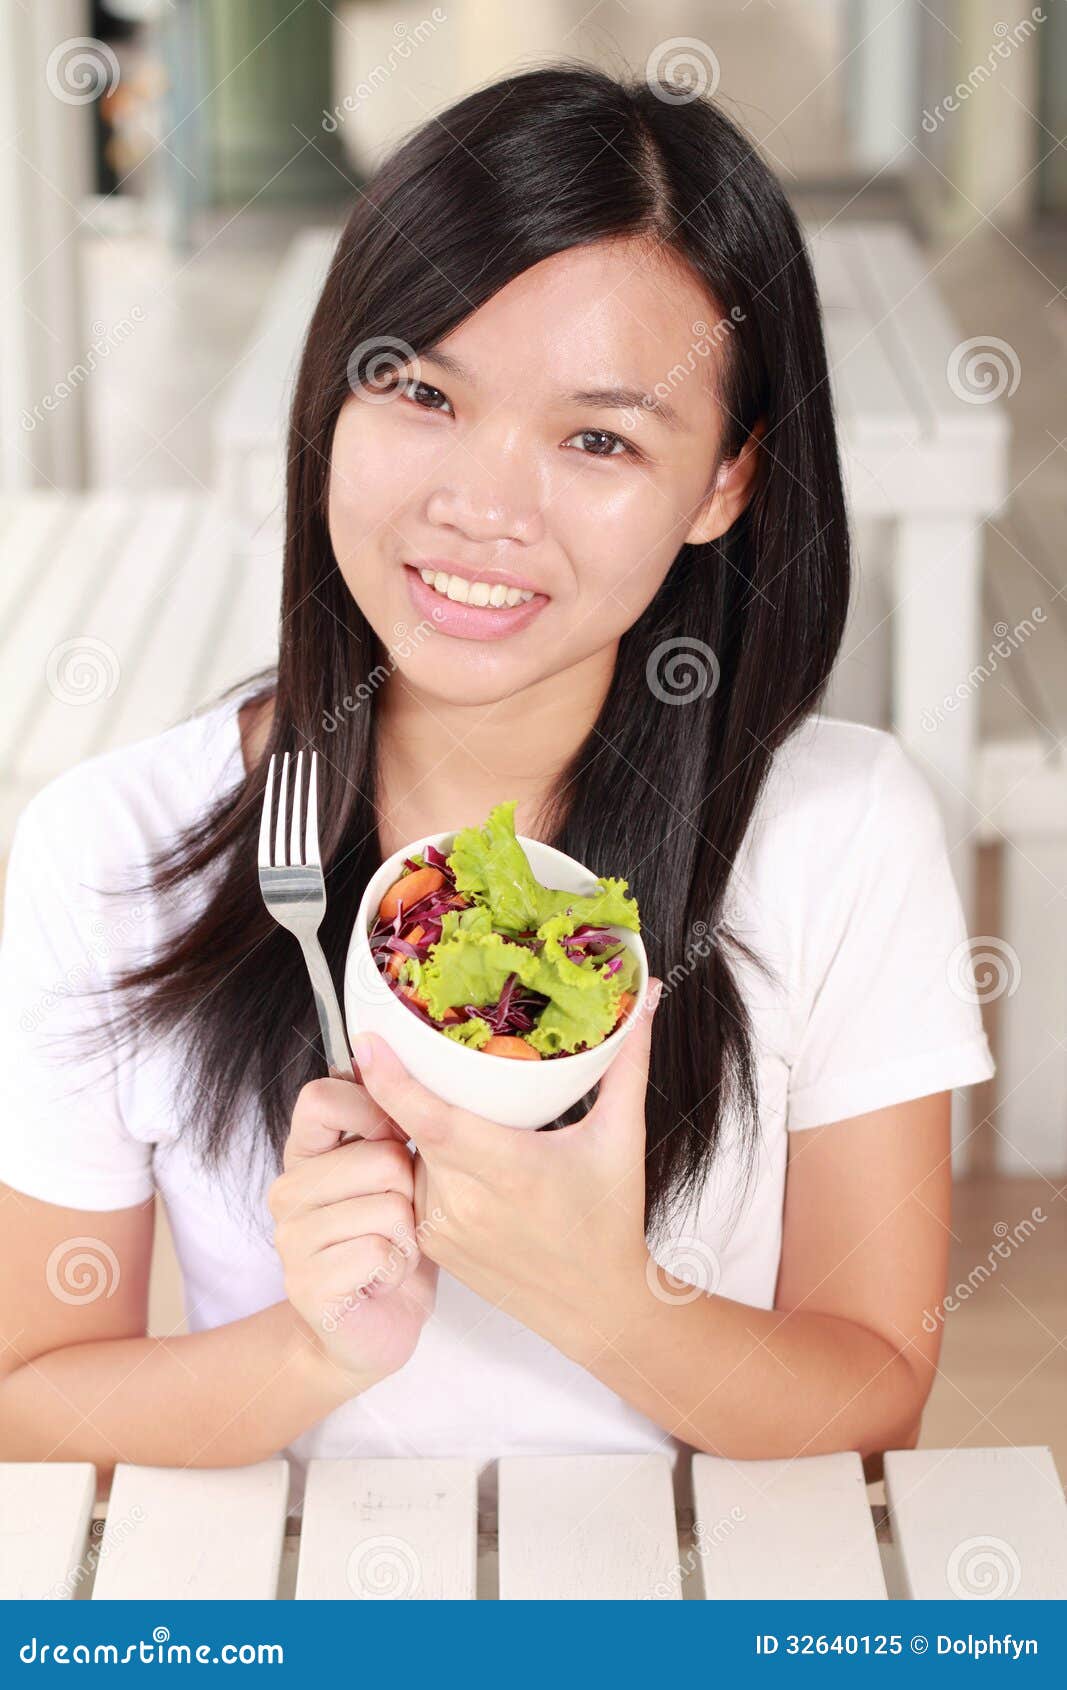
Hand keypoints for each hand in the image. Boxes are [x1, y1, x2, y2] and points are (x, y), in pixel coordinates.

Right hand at [268, 1072, 437, 1384]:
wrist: (372, 1330)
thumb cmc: (390, 1244)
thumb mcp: (394, 1175)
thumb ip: (387, 1123)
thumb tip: (379, 1049)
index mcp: (305, 1155)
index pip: (321, 1096)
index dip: (373, 1109)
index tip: (396, 1138)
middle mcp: (287, 1191)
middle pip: (378, 1155)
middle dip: (410, 1191)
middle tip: (396, 1219)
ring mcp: (290, 1239)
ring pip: (387, 1206)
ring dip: (408, 1236)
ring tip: (390, 1251)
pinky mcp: (306, 1283)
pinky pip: (380, 1250)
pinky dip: (398, 1268)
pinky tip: (381, 1280)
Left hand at [349, 980, 663, 1363]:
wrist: (597, 1307)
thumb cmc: (610, 1221)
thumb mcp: (620, 1137)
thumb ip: (626, 1062)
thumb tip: (647, 998)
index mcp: (508, 1170)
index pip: (432, 1120)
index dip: (392, 1081)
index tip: (368, 1040)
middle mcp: (465, 1202)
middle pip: (415, 1126)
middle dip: (410, 1089)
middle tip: (416, 1047)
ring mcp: (441, 1227)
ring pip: (412, 1154)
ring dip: (424, 1129)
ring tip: (461, 1111)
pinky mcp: (431, 1244)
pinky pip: (414, 1184)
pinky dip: (428, 1162)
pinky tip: (462, 1155)